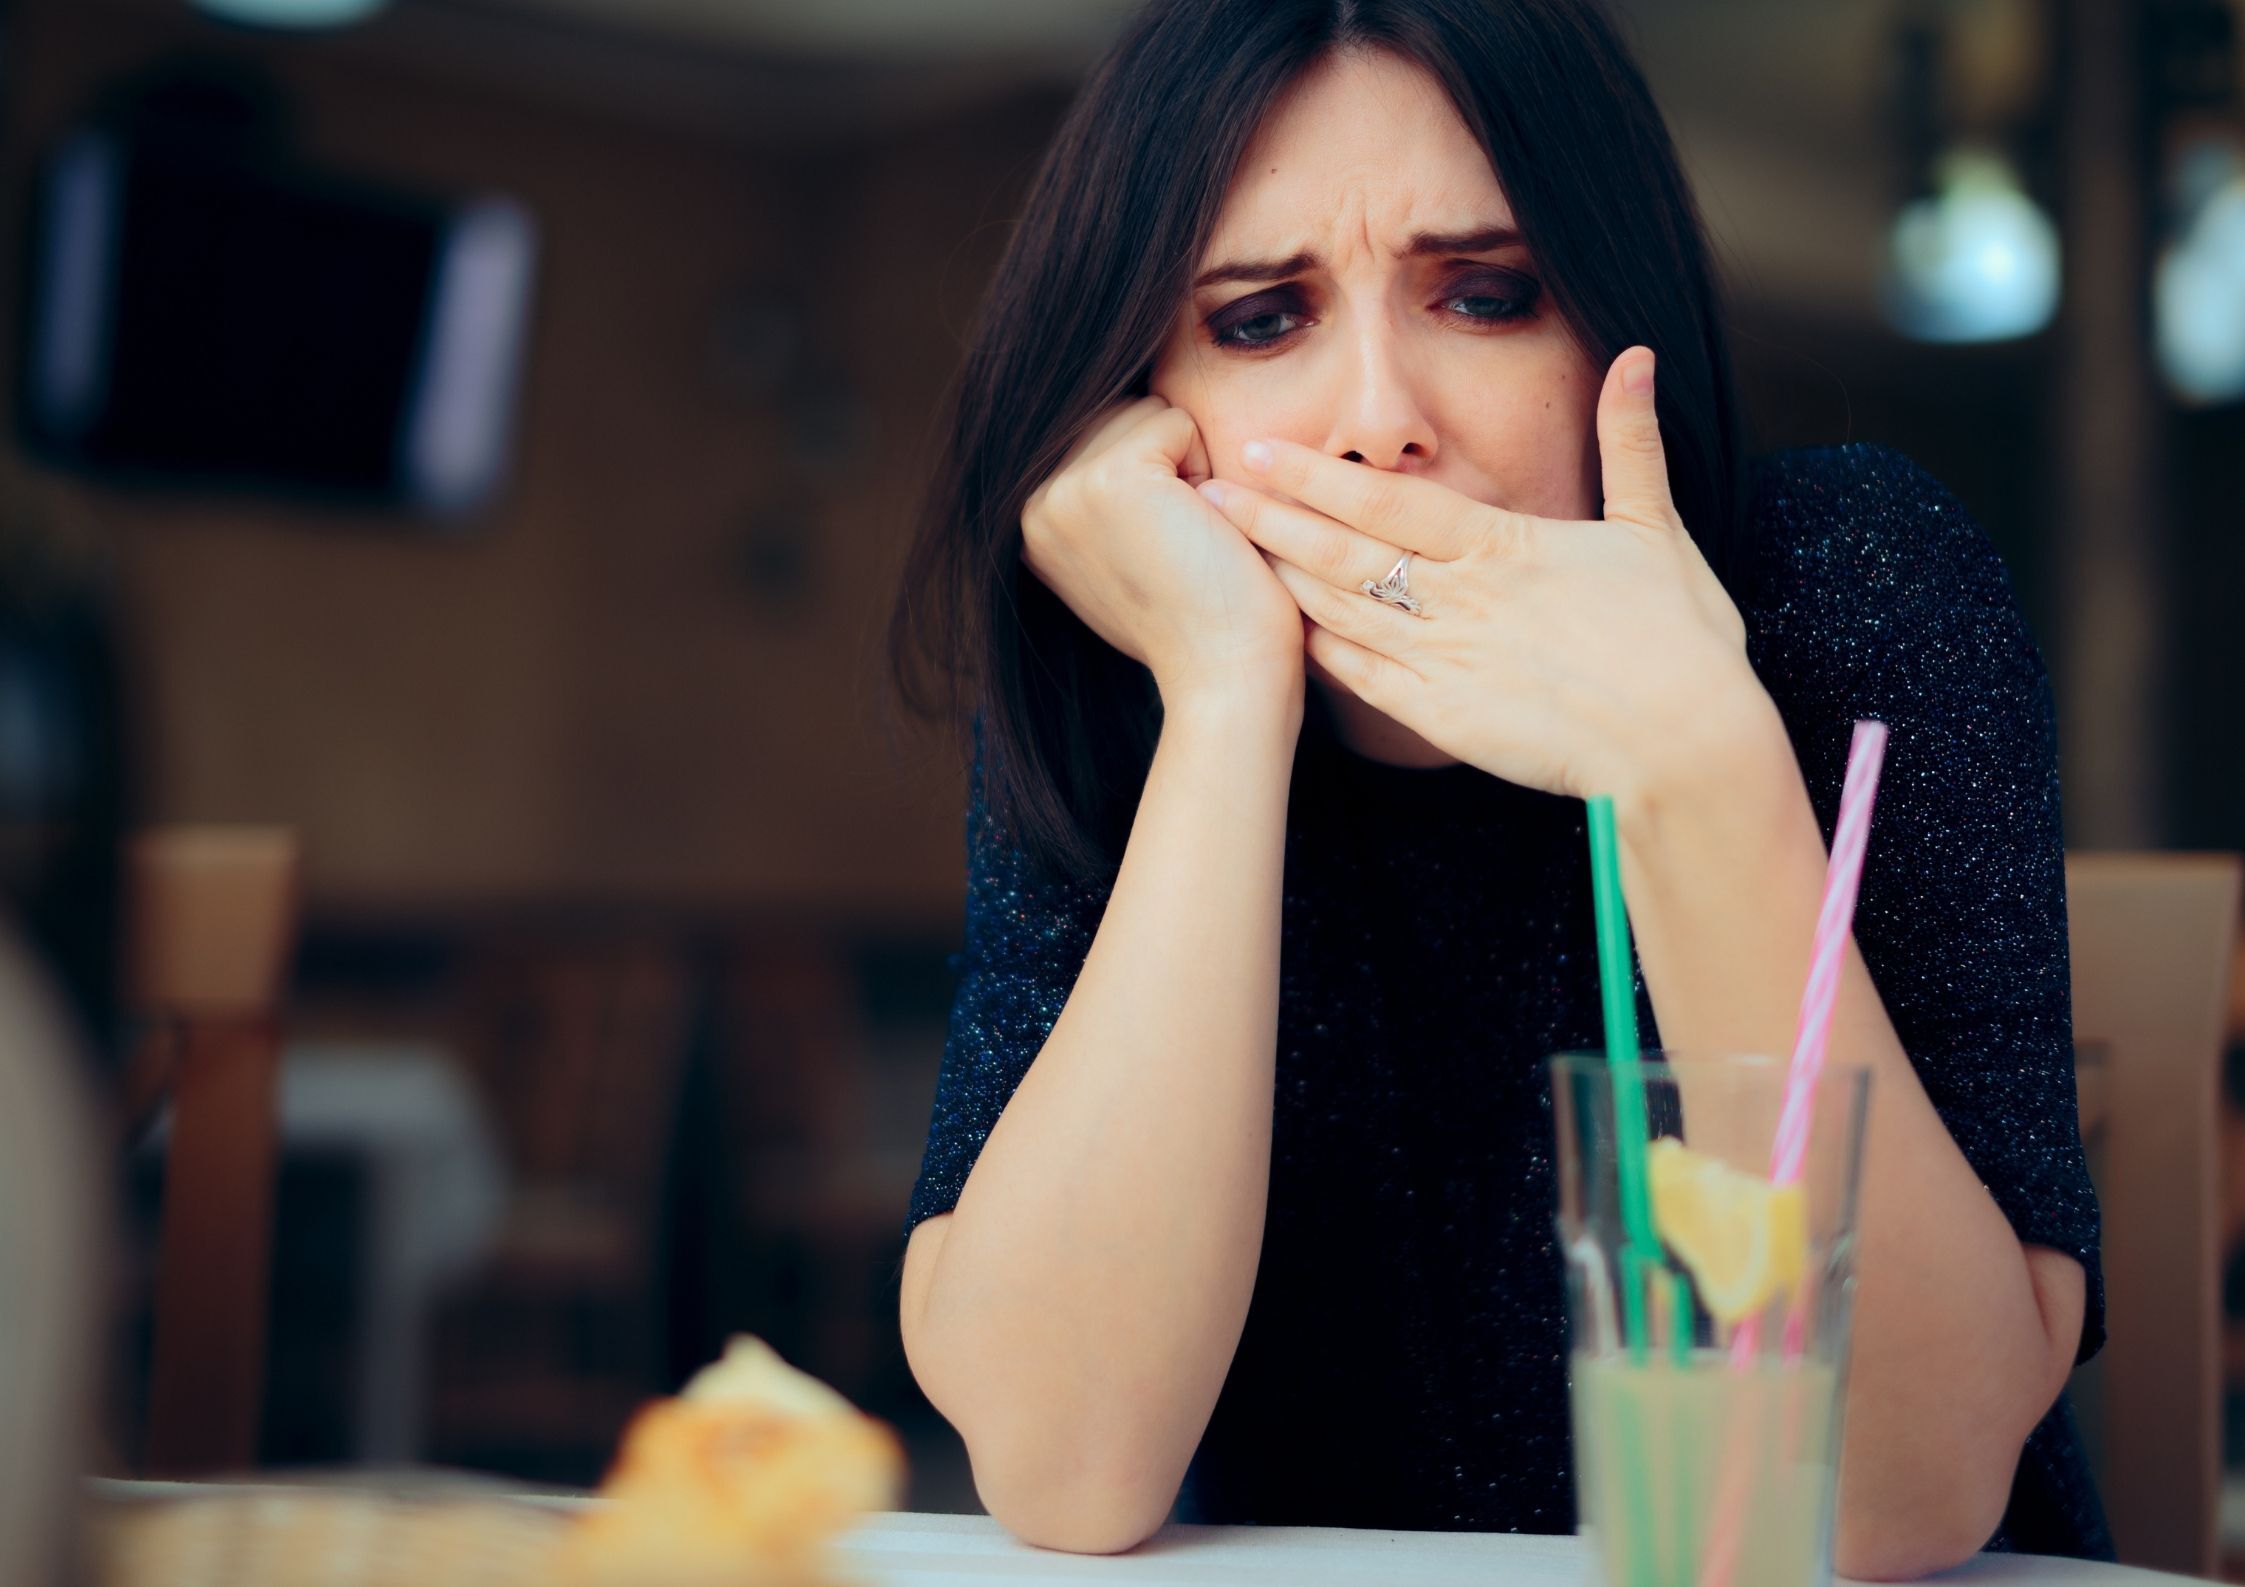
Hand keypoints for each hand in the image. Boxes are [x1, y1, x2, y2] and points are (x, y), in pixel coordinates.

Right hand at [1022, 396, 1304, 708]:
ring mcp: (1065, 490)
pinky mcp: (1109, 479)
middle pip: (1121, 414)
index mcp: (1033, 521)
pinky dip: (1206, 466)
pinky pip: (1176, 423)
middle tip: (1180, 543)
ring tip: (1189, 535)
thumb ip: (1105, 501)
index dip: (1155, 478)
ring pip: (1147, 412)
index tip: (1161, 550)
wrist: (1224, 674)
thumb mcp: (1128, 555)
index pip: (1101, 435)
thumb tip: (1115, 426)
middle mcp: (1033, 504)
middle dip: (1168, 463)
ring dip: (1188, 463)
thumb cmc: (1201, 620)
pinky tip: (1201, 526)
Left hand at [1194, 348, 1761, 805]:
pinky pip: (1366, 679)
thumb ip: (1631, 444)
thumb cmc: (1682, 643)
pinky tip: (1279, 631)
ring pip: (1345, 609)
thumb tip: (1637, 357)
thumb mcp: (1659, 532)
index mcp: (1506, 547)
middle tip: (1206, 491)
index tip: (1260, 451)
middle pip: (1346, 549)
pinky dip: (1320, 652)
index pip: (1391, 500)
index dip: (1317, 476)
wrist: (1686, 748)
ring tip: (1222, 551)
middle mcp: (1464, 599)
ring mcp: (1449, 662)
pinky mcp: (1446, 719)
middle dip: (1271, 518)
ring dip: (1280, 577)